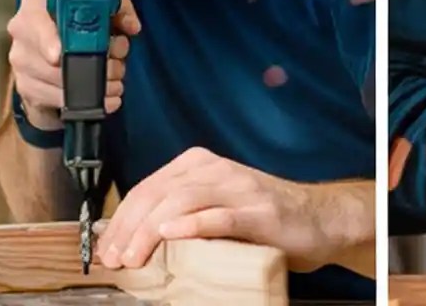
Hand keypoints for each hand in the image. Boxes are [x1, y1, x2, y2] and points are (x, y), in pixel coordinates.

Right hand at [6, 0, 140, 129]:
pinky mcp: (27, 88)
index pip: (36, 21)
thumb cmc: (76, 17)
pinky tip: (104, 100)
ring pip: (56, 84)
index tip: (59, 56)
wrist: (51, 37)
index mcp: (35, 6)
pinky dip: (82, 104)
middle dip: (92, 67)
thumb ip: (119, 9)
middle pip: (52, 60)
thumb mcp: (101, 4)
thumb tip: (132, 26)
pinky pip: (54, 102)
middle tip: (117, 69)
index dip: (47, 40)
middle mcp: (22, 34)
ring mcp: (21, 64)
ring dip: (92, 88)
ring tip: (115, 83)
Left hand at [96, 147, 363, 272]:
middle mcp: (216, 170)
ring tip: (133, 257)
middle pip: (158, 193)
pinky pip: (220, 216)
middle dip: (128, 228)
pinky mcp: (259, 212)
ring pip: (181, 202)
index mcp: (200, 165)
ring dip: (149, 232)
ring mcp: (239, 188)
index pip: (147, 188)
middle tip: (114, 259)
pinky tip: (171, 235)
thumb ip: (183, 212)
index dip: (120, 220)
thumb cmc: (264, 218)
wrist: (320, 219)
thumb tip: (134, 239)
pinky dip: (192, 225)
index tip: (105, 248)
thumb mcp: (216, 207)